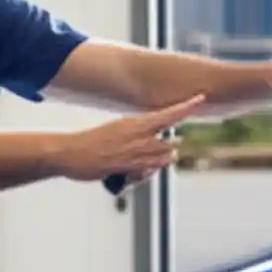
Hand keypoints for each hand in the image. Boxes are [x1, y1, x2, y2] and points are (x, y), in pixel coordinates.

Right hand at [55, 94, 205, 181]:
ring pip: (162, 158)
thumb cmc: (92, 142)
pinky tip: (135, 172)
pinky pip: (148, 172)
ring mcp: (133, 153)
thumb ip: (136, 135)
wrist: (70, 152)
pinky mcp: (127, 167)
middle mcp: (137, 136)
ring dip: (161, 161)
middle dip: (171, 148)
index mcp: (134, 122)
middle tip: (165, 149)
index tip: (201, 98)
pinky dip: (147, 173)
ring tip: (145, 162)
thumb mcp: (116, 130)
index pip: (167, 113)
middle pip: (170, 142)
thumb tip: (151, 143)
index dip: (186, 106)